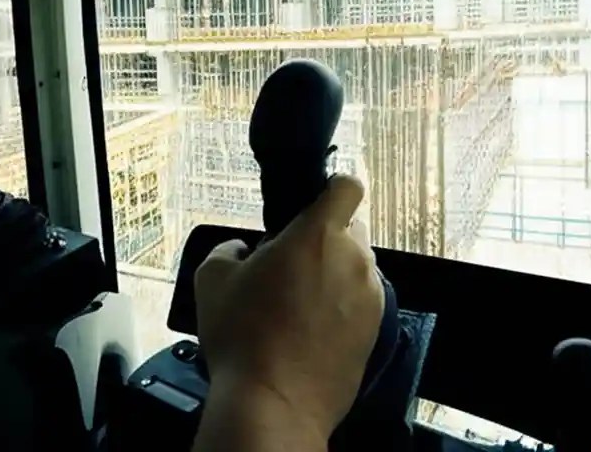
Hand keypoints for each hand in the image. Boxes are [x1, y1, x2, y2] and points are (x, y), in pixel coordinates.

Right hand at [193, 175, 383, 444]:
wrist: (274, 403)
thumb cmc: (242, 335)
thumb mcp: (213, 279)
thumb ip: (231, 250)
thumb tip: (244, 250)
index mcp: (319, 234)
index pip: (347, 187)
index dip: (331, 190)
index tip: (311, 208)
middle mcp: (355, 260)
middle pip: (350, 232)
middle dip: (326, 241)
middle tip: (292, 268)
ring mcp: (371, 298)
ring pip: (356, 270)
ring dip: (334, 277)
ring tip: (299, 307)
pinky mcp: (377, 332)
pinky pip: (360, 305)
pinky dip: (342, 310)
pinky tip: (311, 333)